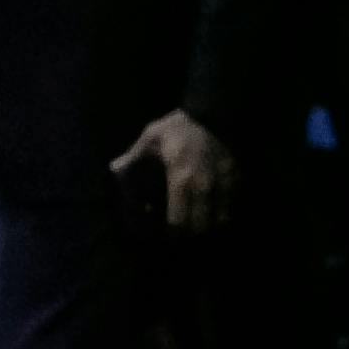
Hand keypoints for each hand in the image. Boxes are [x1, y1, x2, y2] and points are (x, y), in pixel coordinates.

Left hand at [114, 108, 235, 235]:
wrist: (215, 112)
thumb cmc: (180, 127)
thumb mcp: (151, 138)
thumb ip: (132, 157)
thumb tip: (112, 170)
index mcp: (181, 180)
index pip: (178, 221)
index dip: (172, 233)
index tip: (167, 236)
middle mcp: (204, 188)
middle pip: (201, 225)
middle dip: (191, 234)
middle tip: (183, 235)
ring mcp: (224, 184)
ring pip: (220, 218)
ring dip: (209, 225)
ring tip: (201, 227)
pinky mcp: (236, 178)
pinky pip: (231, 203)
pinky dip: (223, 211)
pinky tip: (216, 210)